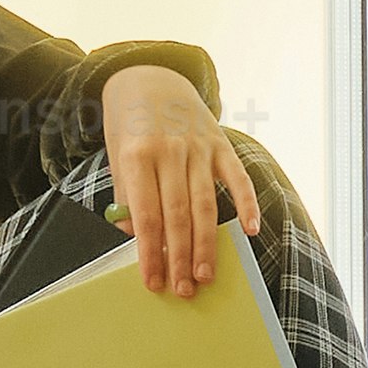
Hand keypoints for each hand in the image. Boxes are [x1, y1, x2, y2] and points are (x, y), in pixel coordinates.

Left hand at [97, 64, 266, 293]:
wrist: (151, 78)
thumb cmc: (130, 125)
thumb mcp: (117, 155)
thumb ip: (126, 194)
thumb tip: (133, 235)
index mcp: (138, 155)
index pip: (146, 214)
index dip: (149, 251)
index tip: (152, 281)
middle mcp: (171, 151)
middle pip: (178, 215)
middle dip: (180, 256)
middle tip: (183, 289)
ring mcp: (200, 147)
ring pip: (205, 204)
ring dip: (206, 244)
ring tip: (205, 275)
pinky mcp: (221, 144)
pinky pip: (238, 178)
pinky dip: (247, 204)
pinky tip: (250, 231)